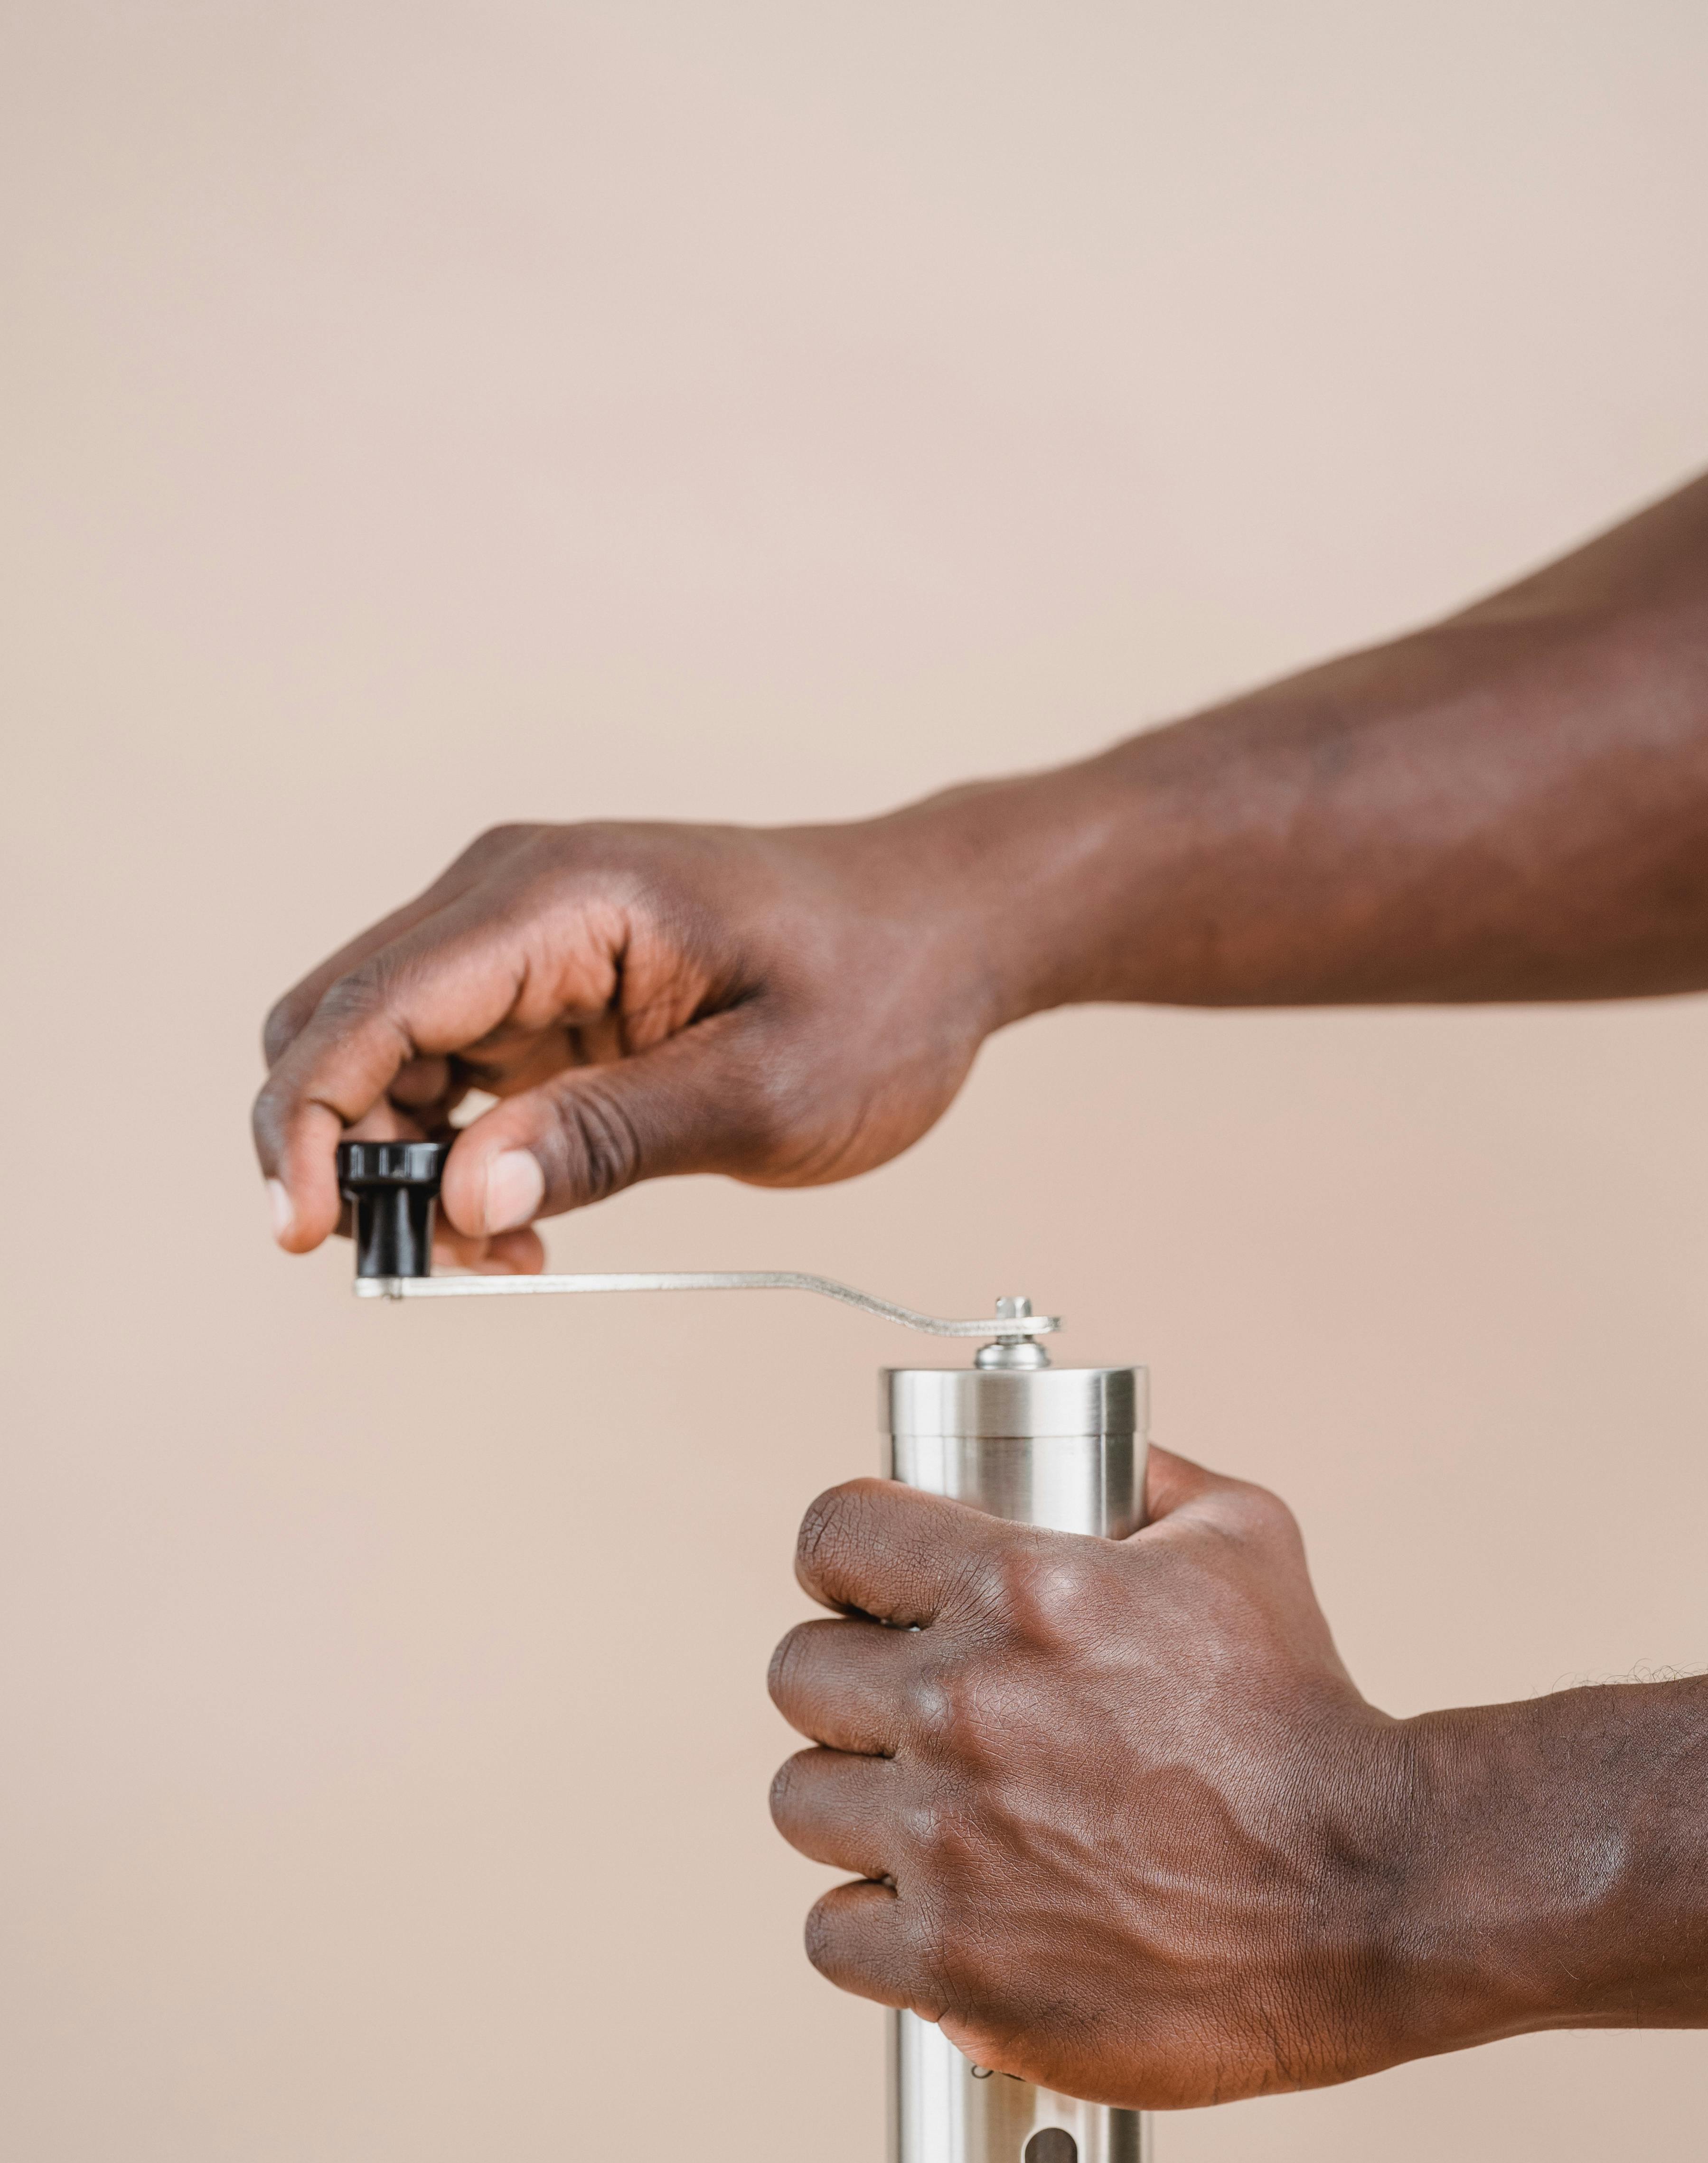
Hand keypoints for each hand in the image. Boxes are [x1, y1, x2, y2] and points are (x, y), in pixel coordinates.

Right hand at [252, 817, 1006, 1268]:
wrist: (945, 931)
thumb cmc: (879, 989)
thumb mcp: (762, 1088)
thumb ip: (608, 1137)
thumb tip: (467, 1197)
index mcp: (554, 896)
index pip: (370, 1007)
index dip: (312, 1124)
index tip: (307, 1233)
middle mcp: (509, 898)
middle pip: (342, 1026)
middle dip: (347, 1155)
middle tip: (429, 1266)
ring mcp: (520, 940)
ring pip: (380, 1058)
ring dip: (406, 1168)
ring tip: (505, 1254)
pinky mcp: (541, 988)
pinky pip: (446, 1072)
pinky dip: (455, 1155)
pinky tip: (520, 1221)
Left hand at [767, 1448, 1436, 2109]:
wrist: (1368, 1893)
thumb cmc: (1310, 1718)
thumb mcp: (1246, 1542)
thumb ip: (1150, 1482)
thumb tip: (1100, 1456)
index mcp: (1020, 1587)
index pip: (833, 1536)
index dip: (846, 1565)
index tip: (867, 1597)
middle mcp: (964, 1705)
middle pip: (801, 1675)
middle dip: (852, 1690)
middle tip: (911, 1720)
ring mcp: (948, 1840)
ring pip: (802, 1801)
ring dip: (856, 1807)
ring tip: (929, 1821)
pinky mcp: (953, 1962)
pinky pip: (832, 1932)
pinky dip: (875, 1927)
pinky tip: (940, 1913)